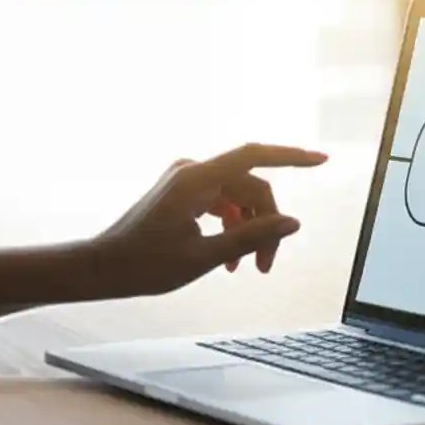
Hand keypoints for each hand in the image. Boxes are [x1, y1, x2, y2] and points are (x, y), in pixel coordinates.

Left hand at [94, 144, 327, 296]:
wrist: (103, 267)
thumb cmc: (145, 265)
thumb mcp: (203, 257)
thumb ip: (250, 237)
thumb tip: (292, 223)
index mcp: (195, 179)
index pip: (254, 156)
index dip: (291, 157)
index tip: (321, 160)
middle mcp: (192, 171)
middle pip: (250, 187)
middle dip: (265, 223)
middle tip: (266, 266)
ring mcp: (186, 179)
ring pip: (237, 197)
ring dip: (249, 228)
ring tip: (246, 268)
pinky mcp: (182, 192)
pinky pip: (221, 202)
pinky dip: (232, 226)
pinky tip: (229, 259)